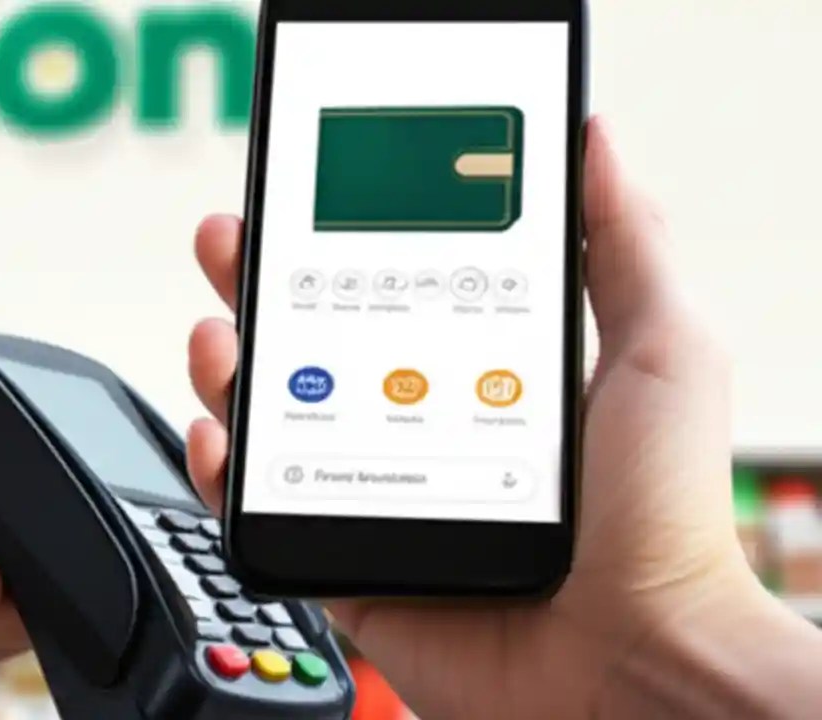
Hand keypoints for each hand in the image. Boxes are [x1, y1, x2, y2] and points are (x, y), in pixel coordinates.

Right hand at [183, 118, 792, 716]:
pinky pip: (258, 517)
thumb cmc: (663, 516)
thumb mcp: (660, 346)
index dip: (332, 243)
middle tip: (230, 239)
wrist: (635, 659)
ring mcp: (376, 494)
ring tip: (216, 333)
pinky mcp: (345, 564)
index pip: (383, 292)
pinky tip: (217, 434)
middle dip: (257, 286)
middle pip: (312, 346)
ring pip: (272, 423)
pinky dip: (221, 474)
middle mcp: (417, 427)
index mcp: (477, 376)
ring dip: (226, 368)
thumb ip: (623, 240)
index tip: (299, 197)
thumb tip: (593, 139)